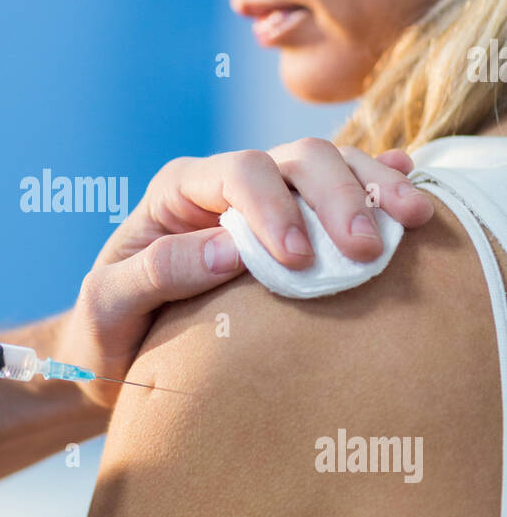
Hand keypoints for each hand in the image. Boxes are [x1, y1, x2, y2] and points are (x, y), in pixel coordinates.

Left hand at [57, 140, 433, 406]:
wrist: (116, 356)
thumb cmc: (104, 331)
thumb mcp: (107, 306)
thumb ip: (158, 272)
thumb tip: (230, 251)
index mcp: (178, 191)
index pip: (238, 172)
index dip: (274, 206)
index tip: (298, 259)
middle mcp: (226, 186)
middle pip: (296, 159)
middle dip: (337, 195)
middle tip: (366, 251)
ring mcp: (266, 203)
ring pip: (330, 168)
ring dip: (375, 189)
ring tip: (413, 220)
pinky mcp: (295, 228)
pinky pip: (345, 193)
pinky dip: (380, 186)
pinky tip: (412, 189)